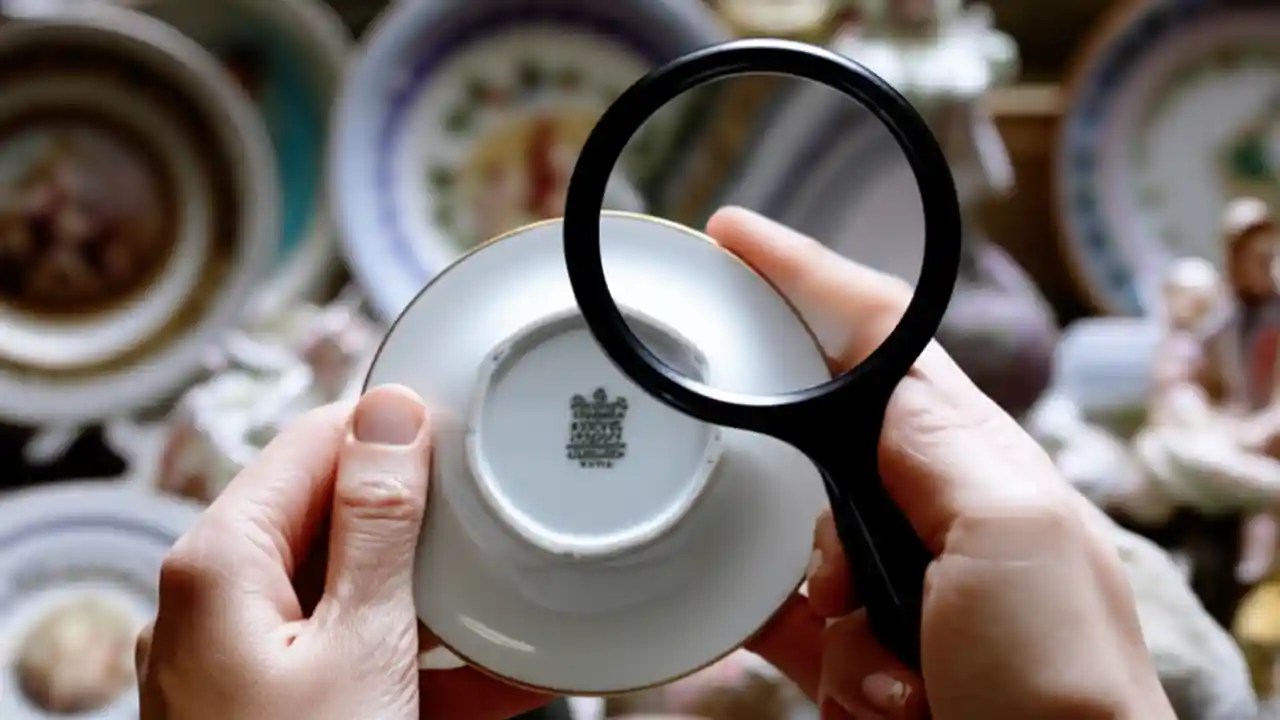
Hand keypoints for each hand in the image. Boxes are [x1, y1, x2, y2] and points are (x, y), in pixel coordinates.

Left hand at [135, 386, 547, 718]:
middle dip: (421, 524)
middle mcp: (216, 603)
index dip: (388, 428)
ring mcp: (243, 661)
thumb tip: (390, 417)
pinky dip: (417, 660)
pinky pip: (353, 656)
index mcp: (219, 564)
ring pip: (351, 592)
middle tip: (493, 518)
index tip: (458, 427)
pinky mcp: (276, 706)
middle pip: (331, 519)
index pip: (309, 443)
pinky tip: (494, 676)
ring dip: (432, 599)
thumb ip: (376, 523)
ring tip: (508, 603)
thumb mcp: (359, 645)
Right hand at [708, 208, 1174, 719]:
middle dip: (794, 471)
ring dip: (816, 592)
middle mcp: (930, 509)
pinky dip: (785, 633)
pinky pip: (775, 608)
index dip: (809, 279)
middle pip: (819, 434)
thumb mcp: (1012, 536)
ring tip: (894, 662)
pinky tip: (841, 672)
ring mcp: (889, 581)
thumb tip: (872, 382)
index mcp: (977, 461)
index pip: (879, 339)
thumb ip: (936, 444)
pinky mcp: (850, 649)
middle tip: (823, 535)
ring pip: (791, 533)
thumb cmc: (1061, 683)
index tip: (738, 237)